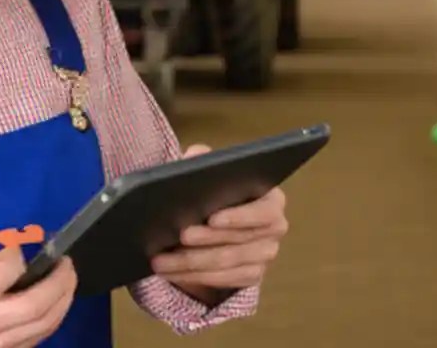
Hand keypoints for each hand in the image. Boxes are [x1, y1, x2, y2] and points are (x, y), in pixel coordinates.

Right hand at [0, 188, 77, 347]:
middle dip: (59, 281)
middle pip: (34, 305)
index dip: (19, 253)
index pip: (7, 271)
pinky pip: (35, 340)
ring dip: (62, 301)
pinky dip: (51, 320)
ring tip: (67, 280)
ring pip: (41, 326)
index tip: (19, 244)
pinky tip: (54, 303)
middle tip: (66, 263)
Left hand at [150, 144, 287, 304]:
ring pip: (225, 263)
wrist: (215, 222)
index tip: (211, 218)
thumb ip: (203, 158)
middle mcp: (275, 230)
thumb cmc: (215, 193)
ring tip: (161, 259)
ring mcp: (265, 255)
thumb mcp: (208, 172)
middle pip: (238, 241)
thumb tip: (195, 155)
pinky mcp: (251, 276)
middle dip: (204, 240)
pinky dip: (193, 277)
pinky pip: (222, 280)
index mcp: (271, 201)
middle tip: (177, 236)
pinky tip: (171, 272)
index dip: (238, 217)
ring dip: (190, 263)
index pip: (262, 212)